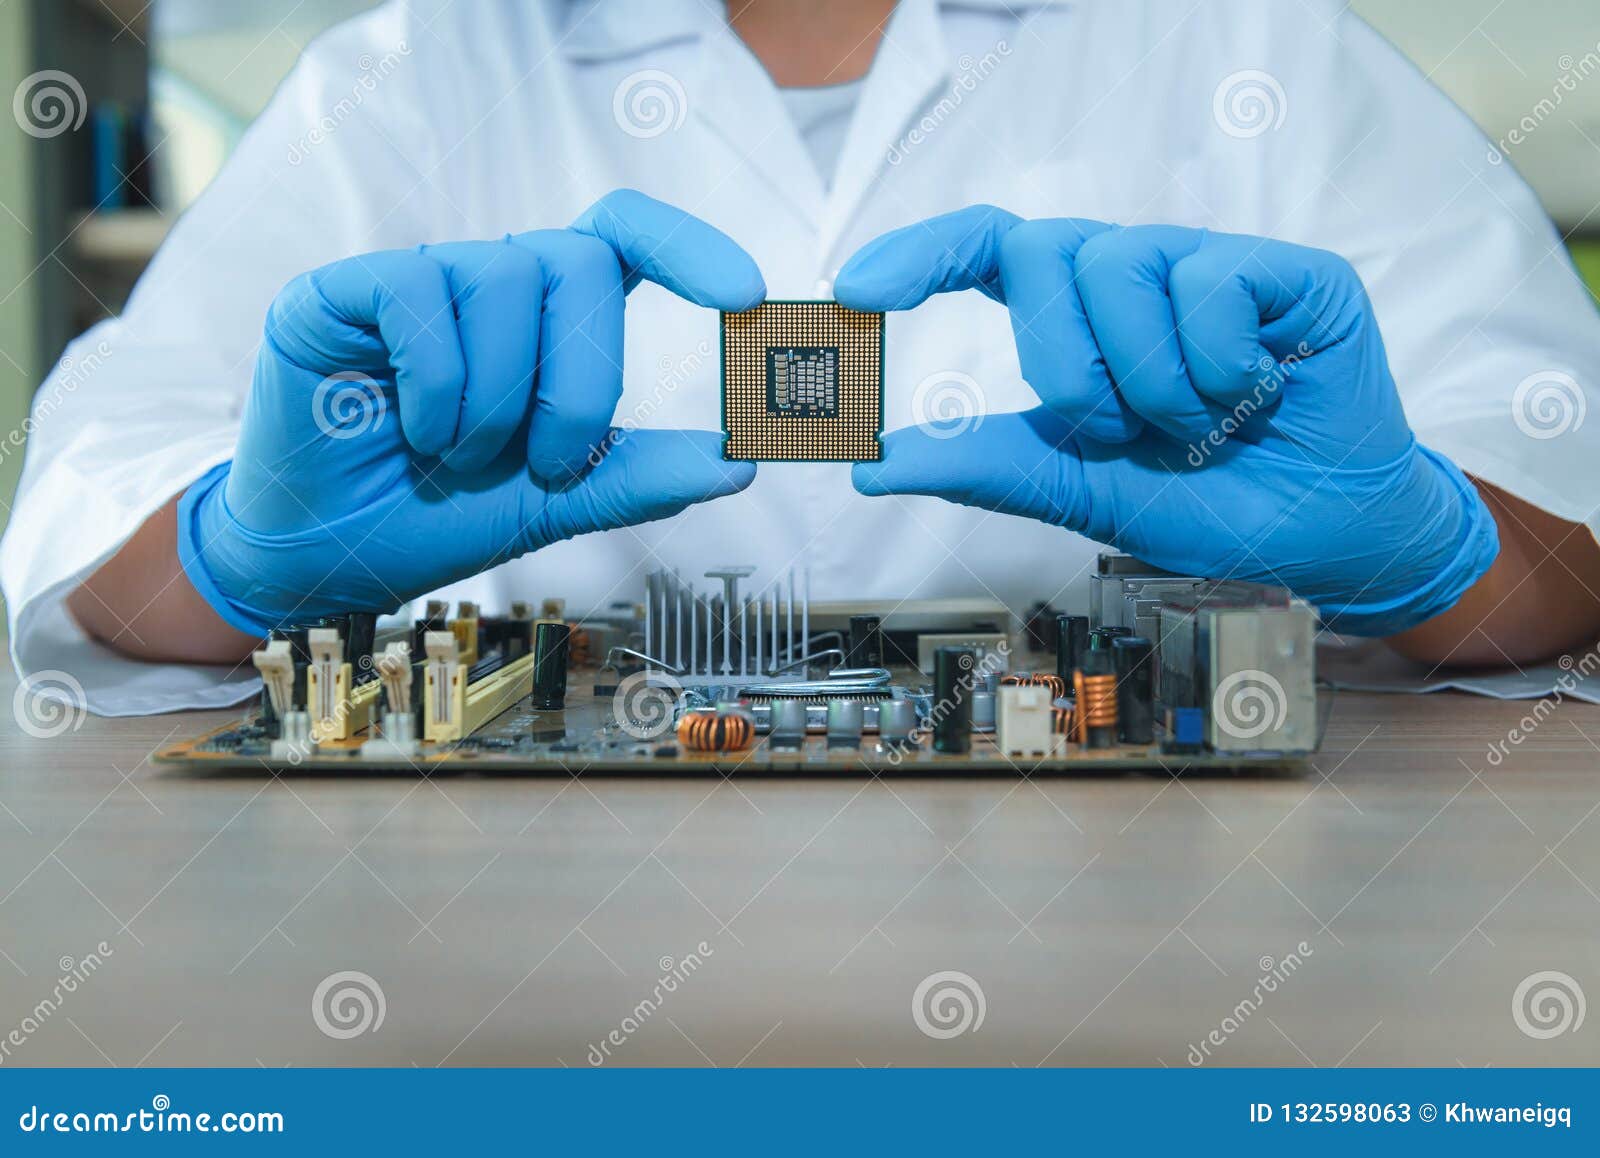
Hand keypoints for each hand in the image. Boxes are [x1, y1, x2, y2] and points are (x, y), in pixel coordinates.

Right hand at [178, 189, 763, 633]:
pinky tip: (417, 432)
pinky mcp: (343, 290)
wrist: (330, 558)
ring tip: (460, 455)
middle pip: (579, 261)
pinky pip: (419, 293)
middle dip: (582, 381)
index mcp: (548, 319)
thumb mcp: (558, 501)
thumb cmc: (440, 514)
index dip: (687, 245)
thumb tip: (739, 459)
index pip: (624, 237)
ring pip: (504, 276)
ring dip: (499, 397)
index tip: (746, 297)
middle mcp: (489, 284)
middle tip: (547, 461)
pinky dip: (437, 382)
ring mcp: (418, 279)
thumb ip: (639, 476)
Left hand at [835, 208, 1498, 634]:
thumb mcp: (1085, 494)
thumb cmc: (1208, 505)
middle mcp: (1133, 276)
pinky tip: (1258, 396)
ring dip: (1149, 379)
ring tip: (1201, 423)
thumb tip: (873, 465)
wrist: (1329, 538)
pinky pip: (1210, 282)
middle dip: (1066, 366)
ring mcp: (1207, 265)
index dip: (919, 252)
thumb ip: (991, 468)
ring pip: (1122, 261)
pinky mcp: (1285, 270)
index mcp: (1076, 318)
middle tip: (1122, 431)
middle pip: (1043, 251)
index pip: (985, 247)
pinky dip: (1220, 368)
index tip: (855, 291)